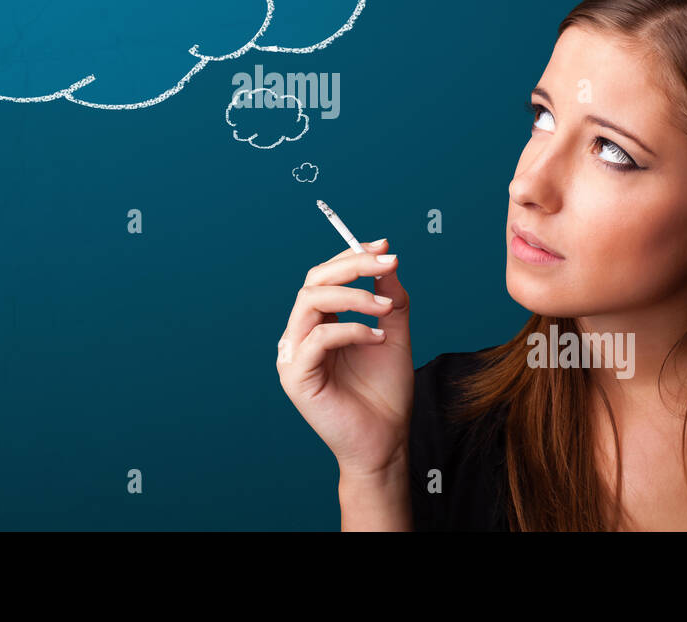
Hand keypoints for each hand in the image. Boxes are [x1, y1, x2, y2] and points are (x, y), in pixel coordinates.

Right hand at [277, 238, 412, 478]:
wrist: (385, 440)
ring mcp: (293, 354)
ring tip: (385, 309)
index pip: (325, 277)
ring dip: (353, 296)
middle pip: (314, 281)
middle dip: (352, 265)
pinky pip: (318, 338)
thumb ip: (389, 299)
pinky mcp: (295, 376)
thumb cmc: (385, 392)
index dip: (352, 256)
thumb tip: (388, 260)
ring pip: (310, 301)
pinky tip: (377, 338)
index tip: (384, 246)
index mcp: (319, 323)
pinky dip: (351, 330)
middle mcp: (301, 334)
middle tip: (386, 263)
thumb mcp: (393, 334)